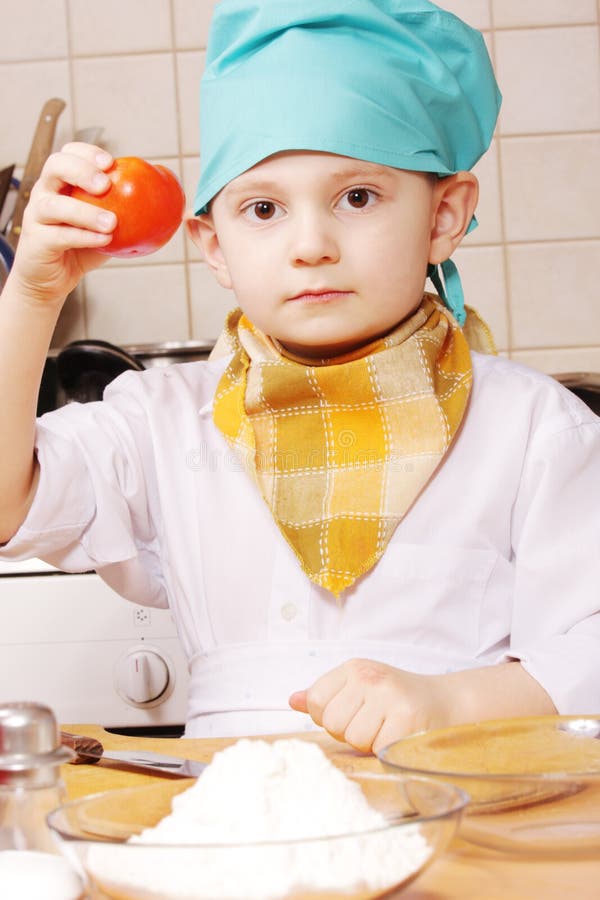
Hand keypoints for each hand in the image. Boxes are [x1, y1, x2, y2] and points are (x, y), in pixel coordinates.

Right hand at [9, 143, 116, 304]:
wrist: (53, 279)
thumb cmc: (81, 248)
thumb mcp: (105, 227)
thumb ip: (125, 212)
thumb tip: (168, 200)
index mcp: (61, 183)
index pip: (68, 153)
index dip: (87, 152)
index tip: (110, 163)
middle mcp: (45, 193)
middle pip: (55, 166)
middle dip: (81, 170)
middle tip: (106, 185)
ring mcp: (36, 216)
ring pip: (54, 205)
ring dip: (85, 211)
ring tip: (112, 222)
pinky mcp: (36, 242)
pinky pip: (59, 236)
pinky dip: (83, 237)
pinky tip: (105, 240)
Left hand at [289, 658, 447, 753]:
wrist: (446, 702)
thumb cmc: (397, 698)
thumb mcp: (359, 688)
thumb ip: (326, 696)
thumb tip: (292, 701)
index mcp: (354, 667)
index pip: (316, 700)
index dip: (329, 717)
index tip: (351, 714)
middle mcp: (369, 677)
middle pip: (333, 722)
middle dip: (350, 733)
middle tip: (373, 724)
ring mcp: (388, 696)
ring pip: (354, 738)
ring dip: (369, 743)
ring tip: (387, 728)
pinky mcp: (406, 718)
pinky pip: (378, 749)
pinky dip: (387, 750)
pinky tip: (400, 735)